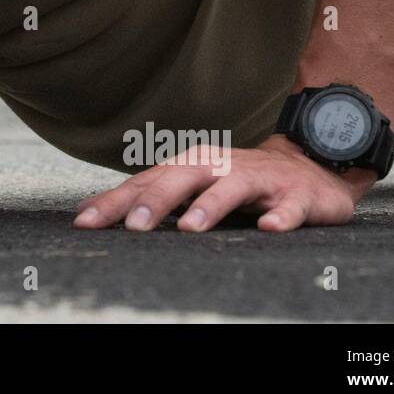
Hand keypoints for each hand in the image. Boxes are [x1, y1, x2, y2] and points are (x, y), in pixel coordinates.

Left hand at [73, 135, 375, 232]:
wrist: (307, 167)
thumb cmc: (235, 180)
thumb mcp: (190, 184)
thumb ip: (147, 195)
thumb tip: (89, 210)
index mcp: (189, 166)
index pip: (145, 184)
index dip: (114, 203)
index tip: (85, 223)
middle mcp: (218, 167)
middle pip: (181, 180)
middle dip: (155, 201)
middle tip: (132, 226)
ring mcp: (258, 179)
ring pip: (230, 189)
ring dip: (210, 207)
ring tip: (188, 227)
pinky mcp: (295, 195)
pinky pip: (288, 207)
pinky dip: (280, 216)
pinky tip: (268, 228)